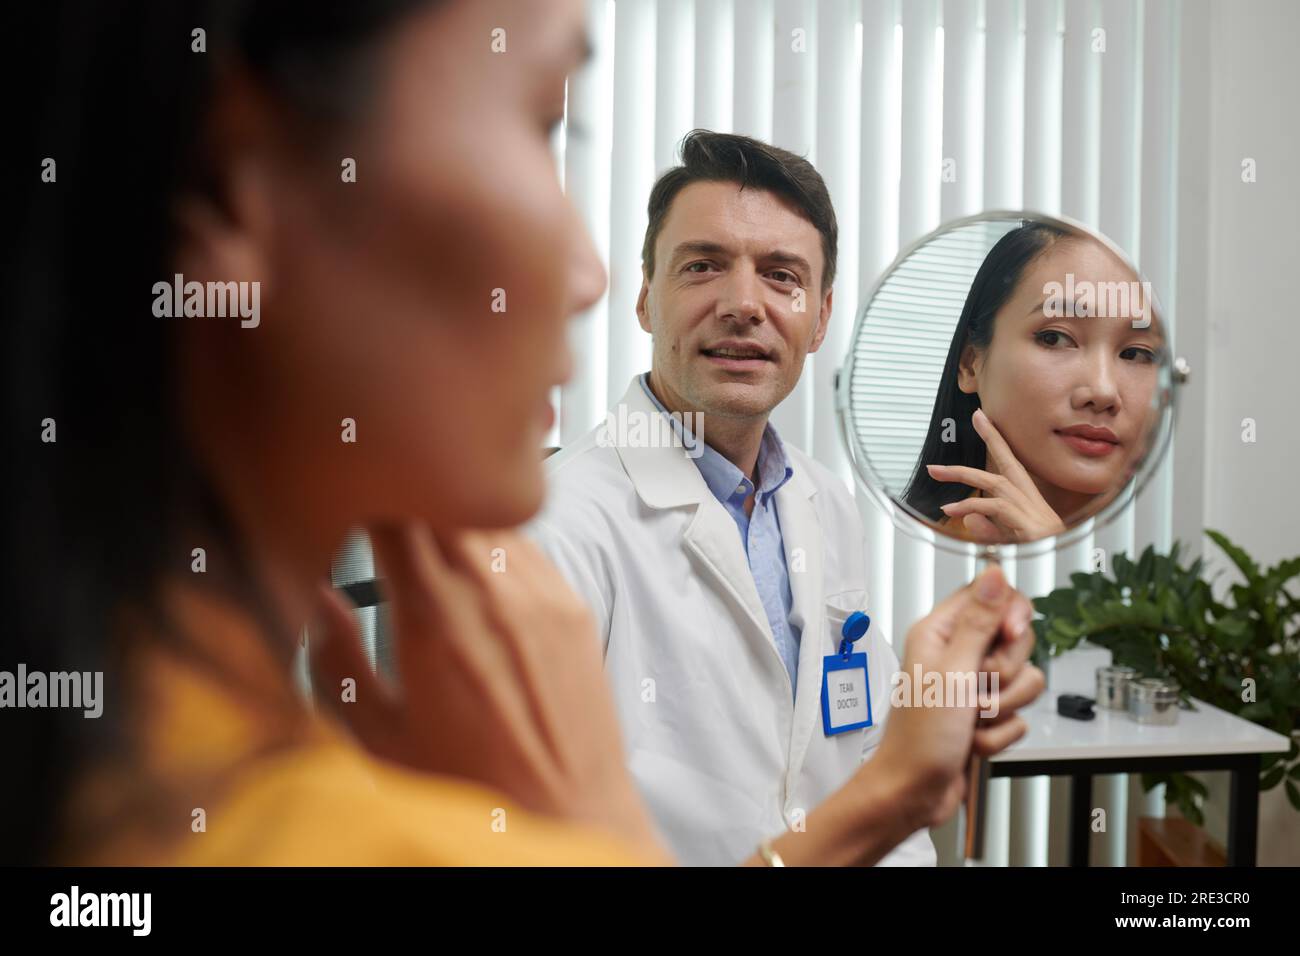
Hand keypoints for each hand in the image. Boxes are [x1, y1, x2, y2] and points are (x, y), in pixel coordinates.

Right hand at [308, 522, 663, 856]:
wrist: (567, 813)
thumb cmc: (470, 788)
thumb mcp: (379, 736)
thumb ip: (337, 659)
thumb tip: (319, 599)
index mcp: (432, 616)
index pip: (393, 513)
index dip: (367, 500)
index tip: (349, 508)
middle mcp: (491, 590)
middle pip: (442, 502)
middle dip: (408, 502)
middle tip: (384, 522)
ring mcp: (539, 592)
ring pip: (487, 517)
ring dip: (453, 520)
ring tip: (429, 552)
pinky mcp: (572, 605)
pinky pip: (526, 546)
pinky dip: (495, 547)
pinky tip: (478, 581)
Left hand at [871, 564, 1044, 831]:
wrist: (912, 792)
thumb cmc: (918, 737)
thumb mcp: (953, 671)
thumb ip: (979, 622)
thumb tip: (993, 573)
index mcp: (939, 632)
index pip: (990, 596)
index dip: (1009, 615)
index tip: (1007, 637)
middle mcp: (956, 655)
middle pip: (1014, 640)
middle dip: (1006, 672)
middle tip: (977, 688)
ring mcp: (971, 687)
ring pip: (1022, 680)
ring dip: (1002, 708)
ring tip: (971, 719)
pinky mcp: (984, 716)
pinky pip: (1018, 716)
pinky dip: (998, 734)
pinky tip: (972, 741)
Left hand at [927, 407, 1066, 542]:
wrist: (1066, 563)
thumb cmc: (1041, 548)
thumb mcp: (1008, 537)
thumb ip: (988, 528)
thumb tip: (968, 519)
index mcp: (1025, 496)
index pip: (1008, 461)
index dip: (995, 438)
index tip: (981, 418)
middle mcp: (1027, 497)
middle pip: (1001, 464)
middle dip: (978, 446)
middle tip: (954, 432)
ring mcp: (1027, 507)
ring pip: (992, 482)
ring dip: (962, 474)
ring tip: (937, 472)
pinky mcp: (1025, 521)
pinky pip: (993, 507)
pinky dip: (971, 507)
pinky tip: (953, 510)